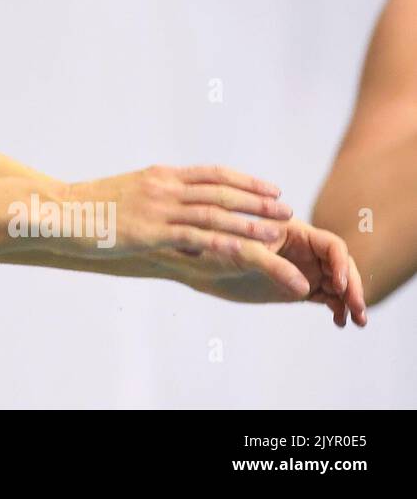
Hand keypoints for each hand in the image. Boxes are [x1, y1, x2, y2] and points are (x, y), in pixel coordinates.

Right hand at [65, 166, 297, 292]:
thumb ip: (154, 197)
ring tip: (278, 234)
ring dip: (251, 224)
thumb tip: (177, 209)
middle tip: (287, 211)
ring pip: (216, 215)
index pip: (213, 174)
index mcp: (160, 175)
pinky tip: (246, 251)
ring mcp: (158, 208)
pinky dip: (225, 242)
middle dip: (258, 202)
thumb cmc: (89, 207)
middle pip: (222, 192)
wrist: (58, 211)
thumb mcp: (127, 193)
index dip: (246, 181)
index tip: (272, 188)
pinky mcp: (150, 231)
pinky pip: (196, 237)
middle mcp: (164, 187)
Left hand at [177, 217, 367, 325]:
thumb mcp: (242, 255)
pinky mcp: (295, 286)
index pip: (330, 244)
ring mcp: (300, 267)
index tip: (338, 285)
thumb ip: (273, 266)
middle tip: (358, 309)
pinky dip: (337, 307)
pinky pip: (326, 296)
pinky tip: (339, 321)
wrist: (193, 263)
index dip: (340, 264)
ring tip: (357, 321)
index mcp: (291, 229)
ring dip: (350, 299)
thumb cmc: (212, 250)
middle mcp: (301, 247)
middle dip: (352, 285)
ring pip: (337, 281)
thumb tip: (305, 289)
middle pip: (340, 264)